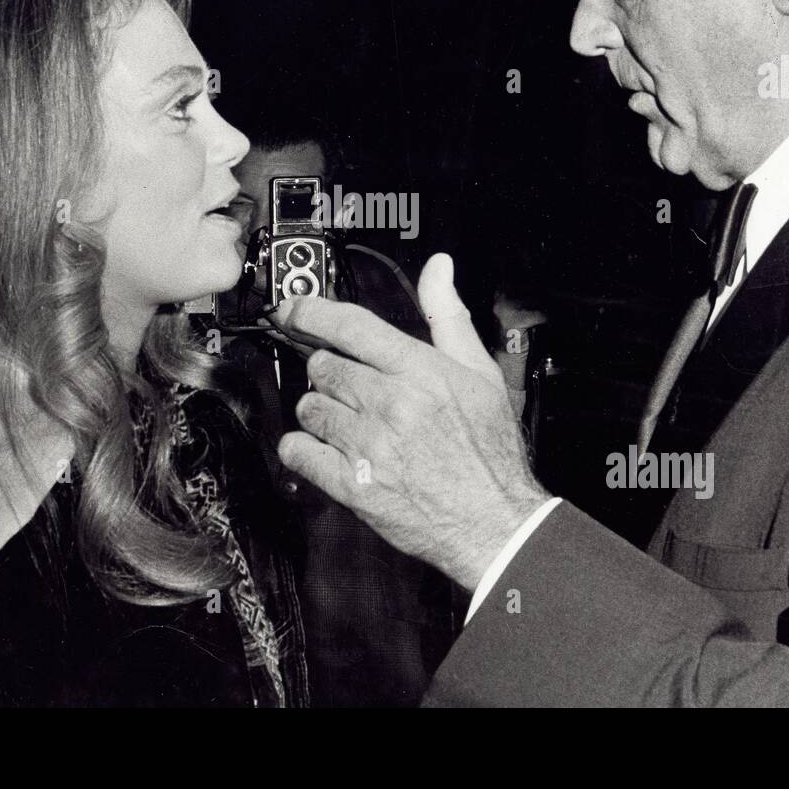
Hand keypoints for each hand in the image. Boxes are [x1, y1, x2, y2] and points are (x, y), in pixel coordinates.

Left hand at [272, 253, 550, 590]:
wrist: (495, 521)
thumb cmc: (489, 449)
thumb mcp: (481, 372)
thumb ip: (449, 315)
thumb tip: (438, 267)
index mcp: (420, 370)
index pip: (350, 326)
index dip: (312, 312)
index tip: (293, 310)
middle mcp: (391, 403)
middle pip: (323, 366)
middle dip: (329, 372)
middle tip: (349, 388)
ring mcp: (369, 445)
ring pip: (309, 407)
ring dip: (319, 411)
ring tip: (346, 422)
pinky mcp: (354, 486)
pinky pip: (299, 452)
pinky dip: (302, 448)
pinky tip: (323, 450)